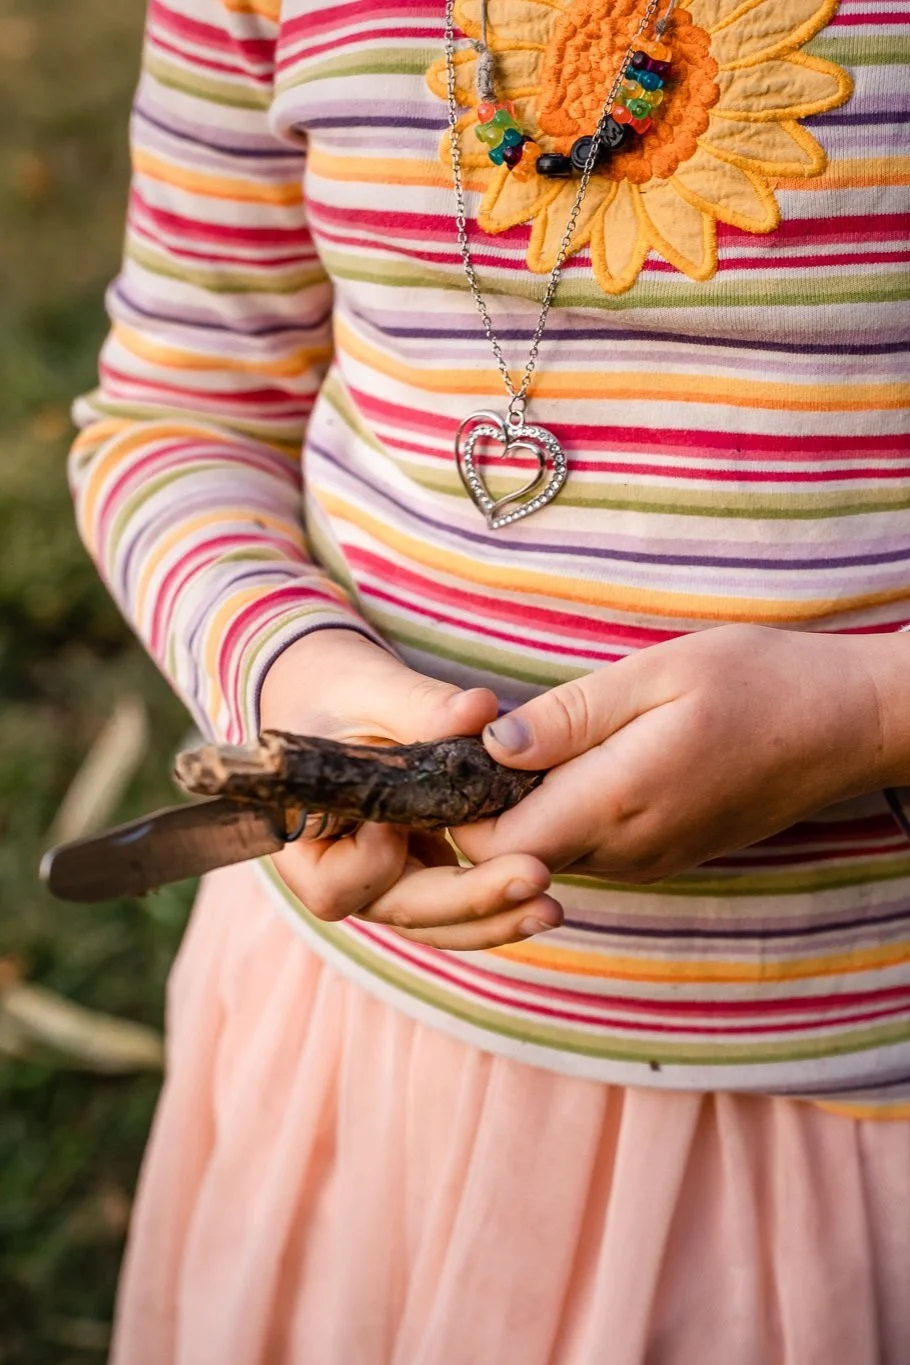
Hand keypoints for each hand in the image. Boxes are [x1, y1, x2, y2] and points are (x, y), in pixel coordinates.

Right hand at [259, 629, 562, 945]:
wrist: (335, 692)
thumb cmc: (334, 686)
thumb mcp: (368, 687)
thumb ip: (418, 704)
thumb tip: (478, 710)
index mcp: (302, 837)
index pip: (335, 886)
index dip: (374, 863)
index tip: (404, 822)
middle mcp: (339, 872)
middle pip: (399, 910)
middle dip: (468, 900)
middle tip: (536, 875)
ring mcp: (383, 878)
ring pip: (435, 921)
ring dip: (493, 917)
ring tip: (551, 907)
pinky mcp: (420, 869)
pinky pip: (457, 904)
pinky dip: (497, 903)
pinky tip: (544, 898)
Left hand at [453, 624, 900, 882]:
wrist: (848, 727)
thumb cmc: (759, 683)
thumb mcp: (656, 674)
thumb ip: (568, 718)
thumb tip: (491, 748)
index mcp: (615, 804)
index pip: (495, 846)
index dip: (456, 807)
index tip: (446, 753)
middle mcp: (626, 851)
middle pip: (514, 856)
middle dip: (478, 809)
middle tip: (469, 741)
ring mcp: (647, 861)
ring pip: (547, 853)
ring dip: (520, 810)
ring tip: (516, 745)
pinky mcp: (662, 856)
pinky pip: (585, 847)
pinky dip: (559, 814)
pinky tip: (568, 762)